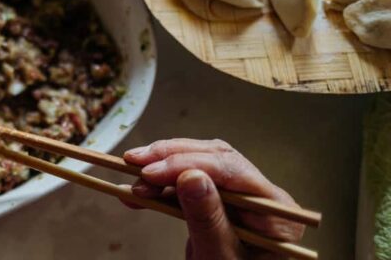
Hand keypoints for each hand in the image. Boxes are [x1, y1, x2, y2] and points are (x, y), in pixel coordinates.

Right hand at [122, 139, 304, 259]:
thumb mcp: (221, 259)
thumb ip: (208, 220)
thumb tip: (191, 176)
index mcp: (276, 211)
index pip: (233, 171)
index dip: (189, 164)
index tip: (152, 171)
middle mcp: (261, 198)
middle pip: (215, 159)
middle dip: (171, 159)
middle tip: (135, 164)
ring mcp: (240, 200)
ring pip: (199, 165)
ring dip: (162, 169)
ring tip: (134, 182)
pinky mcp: (218, 204)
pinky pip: (189, 184)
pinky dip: (162, 186)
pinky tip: (140, 192)